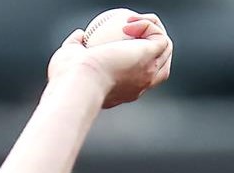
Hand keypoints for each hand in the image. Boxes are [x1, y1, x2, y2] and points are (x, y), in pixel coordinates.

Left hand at [48, 13, 173, 108]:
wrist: (77, 82)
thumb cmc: (68, 77)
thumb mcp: (70, 60)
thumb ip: (76, 47)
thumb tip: (79, 36)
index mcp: (123, 90)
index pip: (138, 73)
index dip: (135, 54)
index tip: (119, 38)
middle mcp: (140, 85)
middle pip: (161, 62)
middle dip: (153, 41)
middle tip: (133, 26)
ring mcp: (149, 73)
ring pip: (165, 47)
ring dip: (152, 28)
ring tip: (132, 20)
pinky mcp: (152, 57)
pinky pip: (159, 36)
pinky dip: (147, 24)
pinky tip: (129, 20)